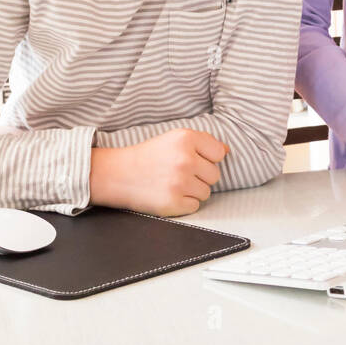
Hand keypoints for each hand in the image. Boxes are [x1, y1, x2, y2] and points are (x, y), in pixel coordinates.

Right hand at [89, 128, 228, 216]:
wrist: (119, 174)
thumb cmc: (149, 156)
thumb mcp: (173, 139)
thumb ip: (202, 142)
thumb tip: (226, 150)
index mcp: (186, 138)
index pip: (219, 153)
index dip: (207, 158)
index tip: (191, 158)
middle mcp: (185, 159)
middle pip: (215, 175)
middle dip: (200, 176)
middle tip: (178, 172)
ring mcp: (180, 182)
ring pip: (206, 192)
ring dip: (192, 191)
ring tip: (172, 183)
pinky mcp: (174, 203)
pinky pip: (195, 206)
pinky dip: (184, 203)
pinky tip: (169, 193)